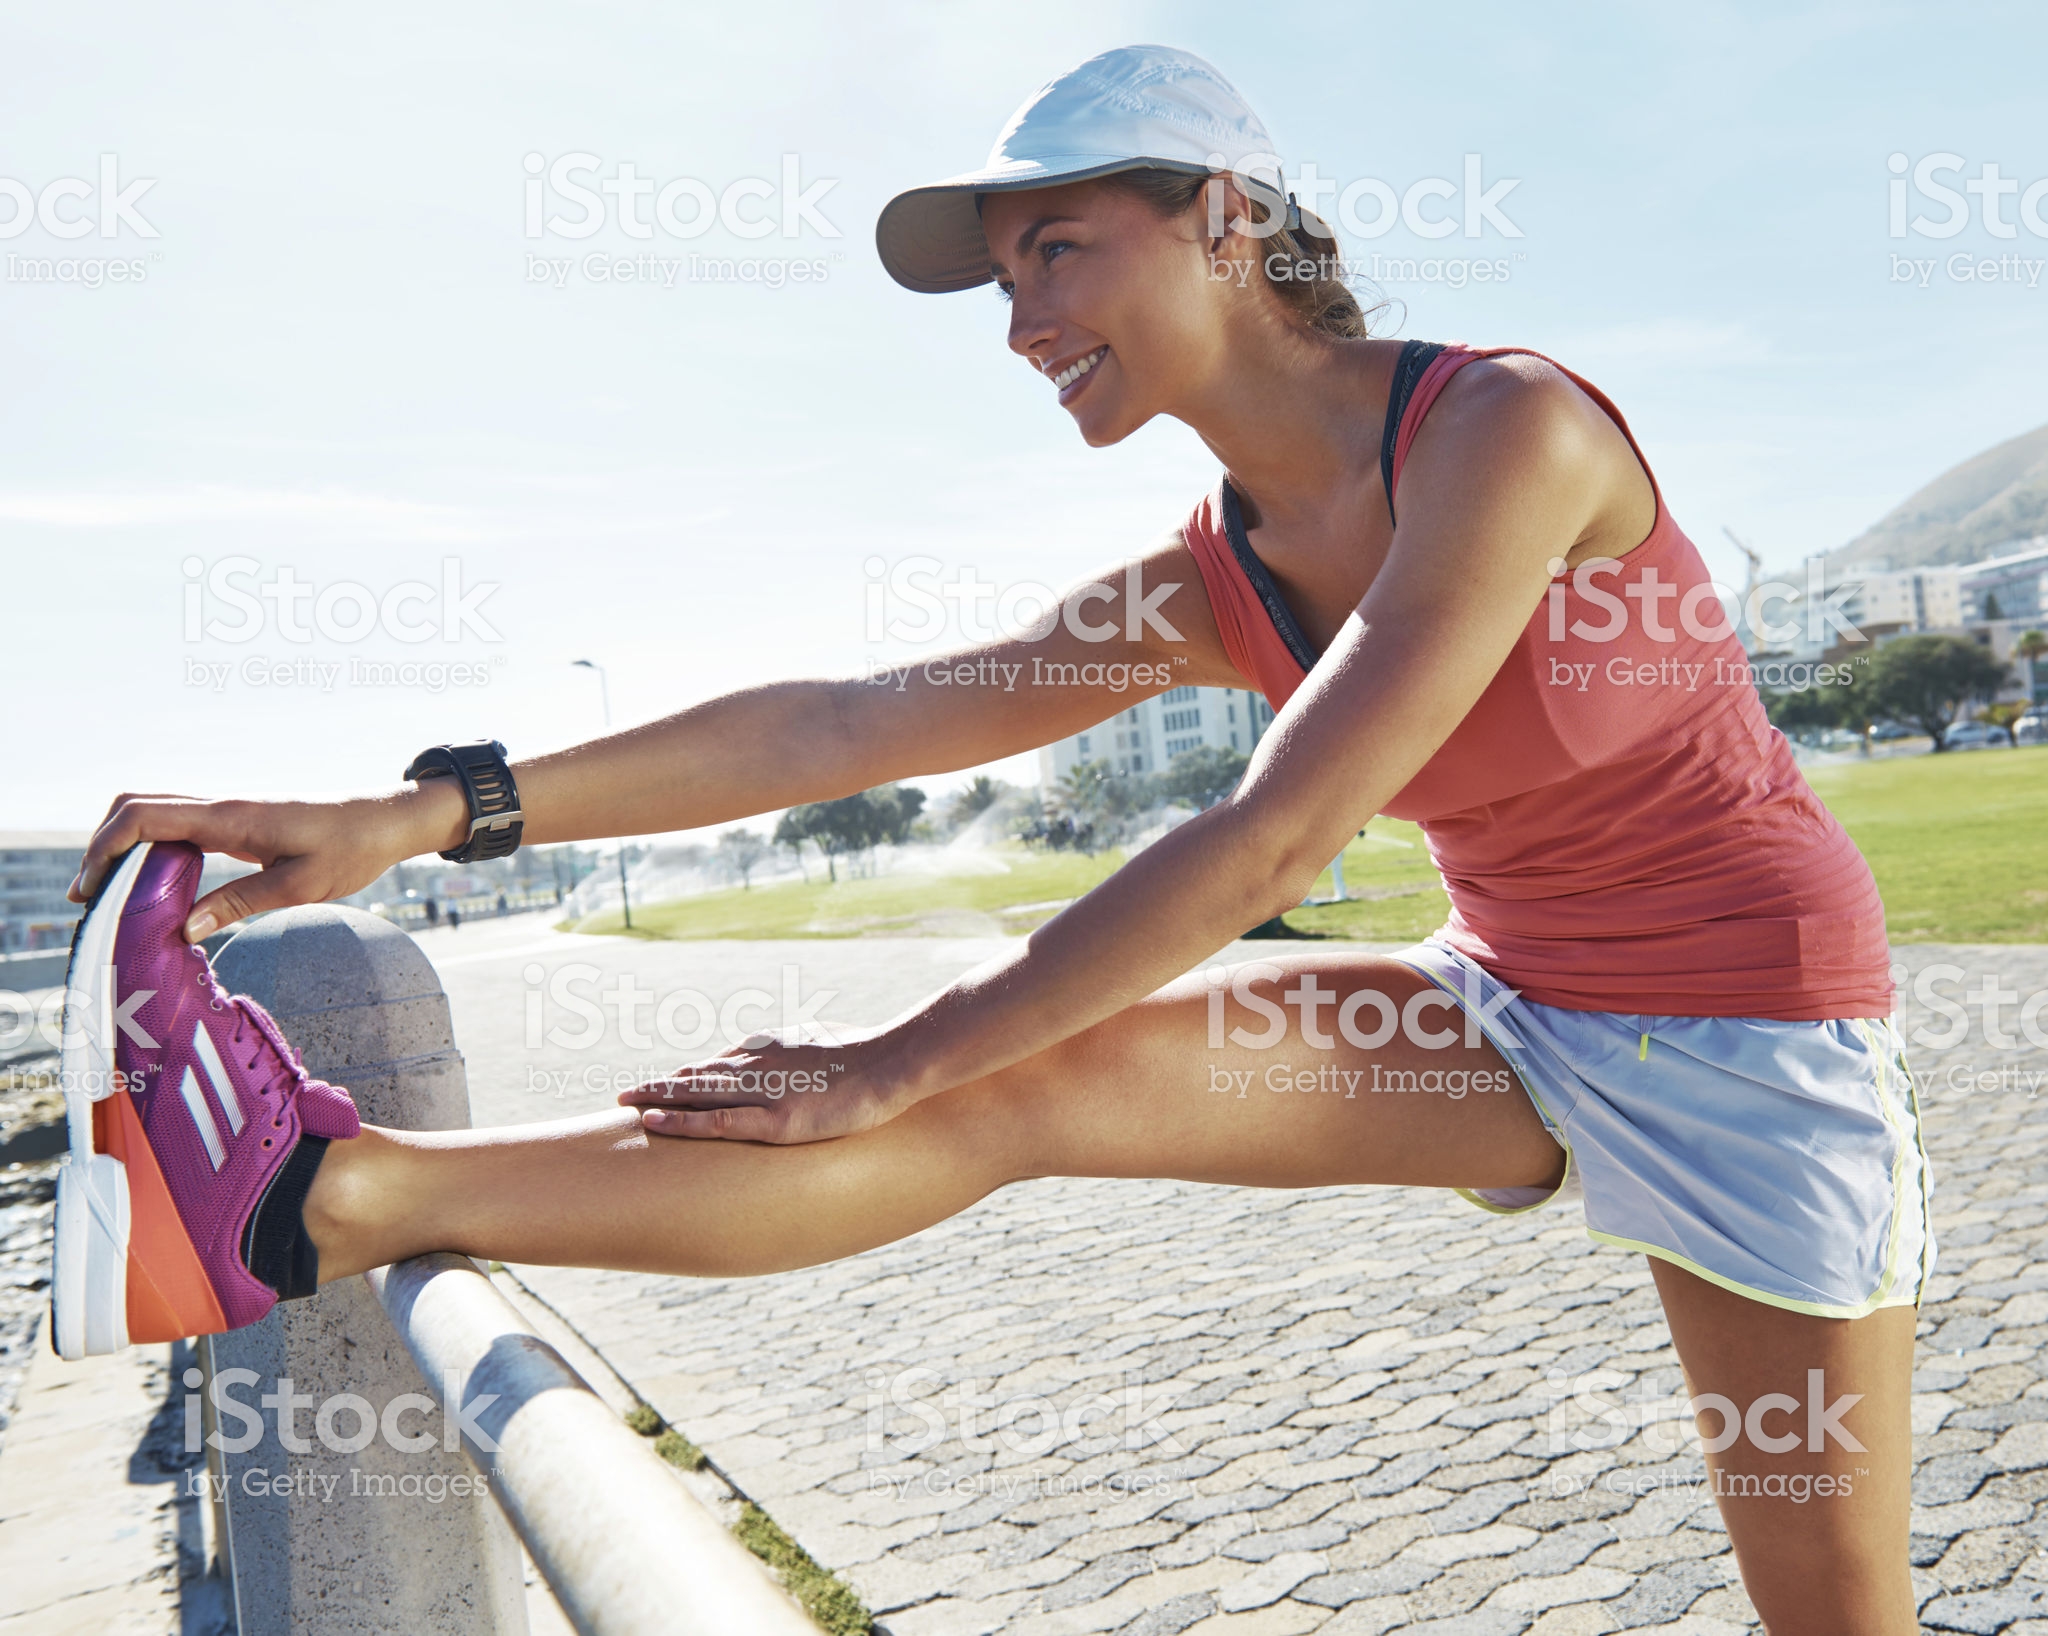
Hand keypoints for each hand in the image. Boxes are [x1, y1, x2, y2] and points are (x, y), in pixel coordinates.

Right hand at [70, 783, 468, 941]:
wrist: (384, 821)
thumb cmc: (350, 849)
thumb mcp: (299, 885)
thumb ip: (239, 903)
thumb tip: (181, 930)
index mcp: (229, 817)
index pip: (141, 816)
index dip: (101, 848)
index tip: (88, 892)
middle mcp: (220, 806)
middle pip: (134, 808)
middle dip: (100, 848)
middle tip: (92, 901)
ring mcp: (226, 811)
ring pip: (153, 813)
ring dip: (124, 849)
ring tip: (114, 900)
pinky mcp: (236, 822)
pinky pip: (179, 827)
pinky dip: (152, 850)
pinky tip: (154, 889)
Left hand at [620, 1030, 913, 1144]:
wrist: (890, 1062)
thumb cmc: (865, 1050)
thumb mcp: (821, 1039)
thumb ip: (797, 1047)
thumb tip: (789, 1050)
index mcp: (770, 1047)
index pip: (717, 1062)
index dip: (687, 1075)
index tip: (664, 1084)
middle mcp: (757, 1064)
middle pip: (696, 1074)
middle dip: (659, 1085)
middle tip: (625, 1093)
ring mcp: (763, 1092)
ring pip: (695, 1094)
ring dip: (657, 1099)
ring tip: (625, 1103)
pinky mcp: (774, 1121)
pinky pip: (716, 1122)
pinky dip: (681, 1122)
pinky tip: (653, 1123)